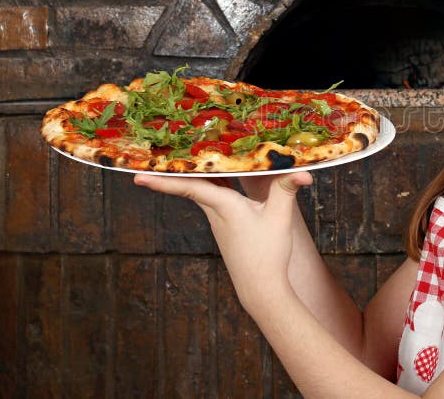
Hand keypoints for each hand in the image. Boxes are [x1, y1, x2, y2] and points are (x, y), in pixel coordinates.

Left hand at [133, 171, 312, 309]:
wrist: (261, 289)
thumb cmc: (268, 254)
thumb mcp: (280, 218)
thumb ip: (287, 189)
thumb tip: (305, 171)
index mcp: (224, 206)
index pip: (189, 187)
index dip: (164, 180)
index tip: (138, 176)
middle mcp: (215, 212)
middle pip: (191, 185)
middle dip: (172, 170)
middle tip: (154, 154)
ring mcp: (218, 221)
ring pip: (202, 191)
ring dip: (194, 175)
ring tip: (187, 155)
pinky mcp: (226, 227)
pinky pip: (213, 198)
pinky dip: (212, 184)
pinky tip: (220, 175)